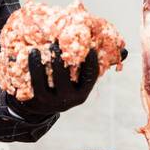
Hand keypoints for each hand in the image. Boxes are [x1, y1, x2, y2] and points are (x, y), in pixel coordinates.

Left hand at [9, 44, 125, 117]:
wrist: (39, 106)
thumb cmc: (65, 84)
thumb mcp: (80, 78)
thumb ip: (95, 63)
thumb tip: (123, 50)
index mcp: (82, 92)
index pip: (90, 76)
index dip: (91, 61)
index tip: (90, 47)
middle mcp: (67, 100)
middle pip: (64, 77)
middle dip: (60, 59)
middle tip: (56, 42)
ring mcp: (50, 102)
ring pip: (44, 82)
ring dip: (39, 64)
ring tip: (35, 49)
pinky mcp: (34, 101)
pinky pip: (29, 84)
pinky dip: (28, 69)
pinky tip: (26, 56)